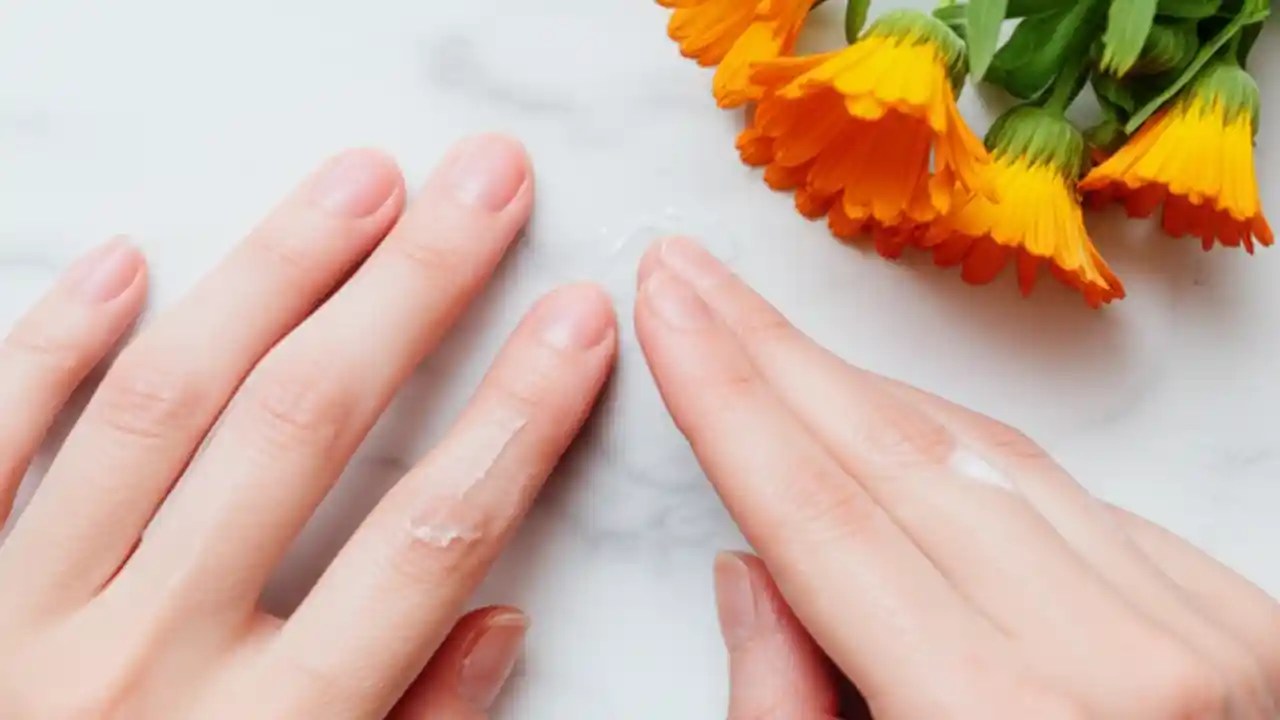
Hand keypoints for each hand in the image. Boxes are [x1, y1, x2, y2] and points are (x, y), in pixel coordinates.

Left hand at [0, 137, 616, 718]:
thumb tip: (499, 621)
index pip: (431, 538)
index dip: (520, 414)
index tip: (579, 319)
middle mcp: (149, 662)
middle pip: (307, 429)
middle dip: (413, 291)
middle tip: (479, 186)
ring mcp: (27, 619)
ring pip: (165, 403)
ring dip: (271, 276)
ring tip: (354, 184)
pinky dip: (48, 347)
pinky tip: (120, 262)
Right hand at [635, 237, 1279, 718]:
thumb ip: (789, 709)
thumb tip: (751, 567)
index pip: (824, 520)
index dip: (730, 402)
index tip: (669, 309)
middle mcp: (1123, 658)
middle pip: (897, 459)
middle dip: (775, 355)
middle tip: (695, 278)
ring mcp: (1199, 626)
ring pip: (984, 458)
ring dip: (859, 390)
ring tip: (766, 337)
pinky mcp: (1234, 611)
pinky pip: (1061, 498)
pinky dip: (960, 455)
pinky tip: (891, 424)